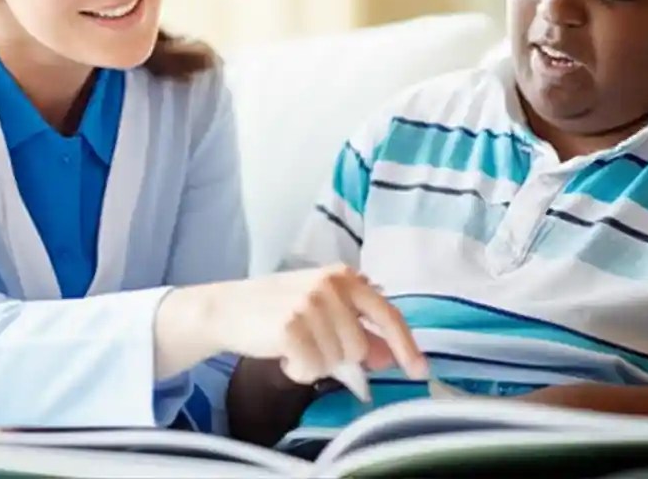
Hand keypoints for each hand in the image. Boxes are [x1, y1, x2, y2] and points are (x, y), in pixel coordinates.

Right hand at [207, 264, 426, 384]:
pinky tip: (282, 353)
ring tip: (292, 345)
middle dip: (337, 356)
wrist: (226, 307)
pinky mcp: (290, 327)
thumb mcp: (322, 311)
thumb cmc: (276, 309)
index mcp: (343, 277)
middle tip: (309, 342)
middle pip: (360, 348)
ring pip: (336, 362)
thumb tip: (389, 356)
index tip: (420, 371)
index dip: (406, 346)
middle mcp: (329, 286)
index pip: (388, 314)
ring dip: (314, 363)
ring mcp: (309, 304)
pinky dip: (297, 370)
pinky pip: (311, 369)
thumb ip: (357, 330)